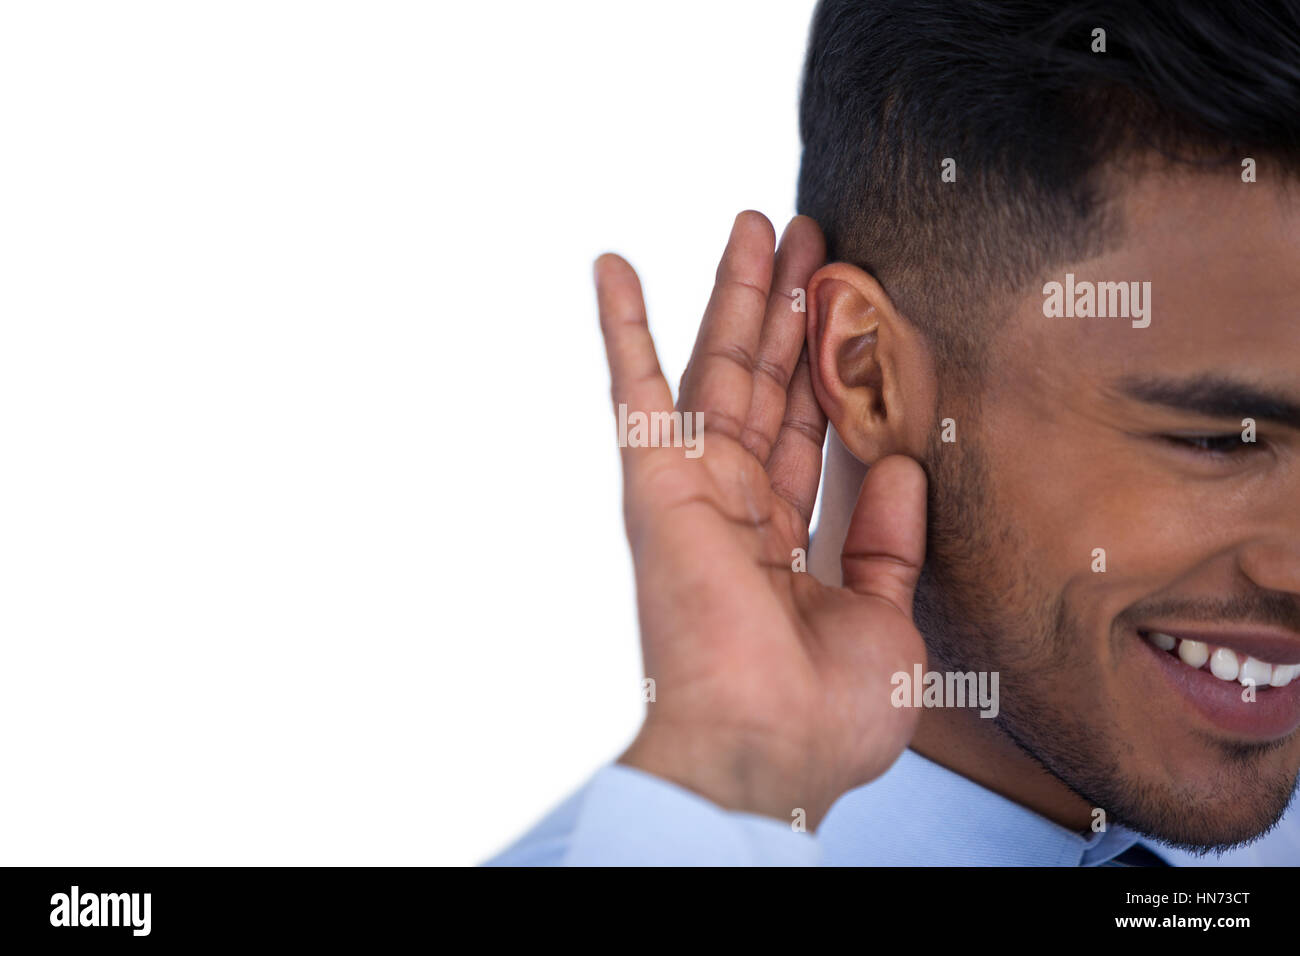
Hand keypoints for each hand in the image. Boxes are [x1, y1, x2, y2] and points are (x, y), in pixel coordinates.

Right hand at [594, 211, 927, 828]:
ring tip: (754, 227)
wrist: (771, 751)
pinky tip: (616, 267)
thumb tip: (892, 465)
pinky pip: (636, 393)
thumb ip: (885, 541)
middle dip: (789, 312)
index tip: (848, 312)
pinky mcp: (658, 483)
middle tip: (808, 239)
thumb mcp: (888, 619)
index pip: (807, 433)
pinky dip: (621, 328)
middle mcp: (736, 506)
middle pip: (767, 385)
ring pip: (716, 369)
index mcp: (785, 541)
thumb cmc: (825, 714)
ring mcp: (694, 490)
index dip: (829, 371)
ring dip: (734, 297)